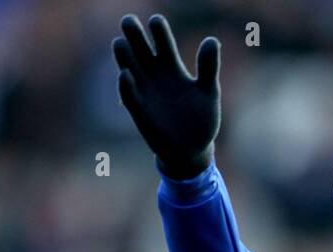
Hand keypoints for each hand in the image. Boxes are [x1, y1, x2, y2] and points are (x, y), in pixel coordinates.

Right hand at [113, 14, 220, 178]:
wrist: (192, 150)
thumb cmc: (201, 119)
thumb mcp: (209, 92)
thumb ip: (208, 67)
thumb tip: (212, 40)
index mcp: (173, 68)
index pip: (163, 43)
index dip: (158, 31)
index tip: (156, 21)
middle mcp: (155, 76)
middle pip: (141, 50)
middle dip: (134, 36)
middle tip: (128, 21)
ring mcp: (145, 93)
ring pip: (130, 69)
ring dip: (124, 57)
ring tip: (121, 43)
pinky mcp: (140, 113)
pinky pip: (130, 97)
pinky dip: (127, 87)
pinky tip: (126, 74)